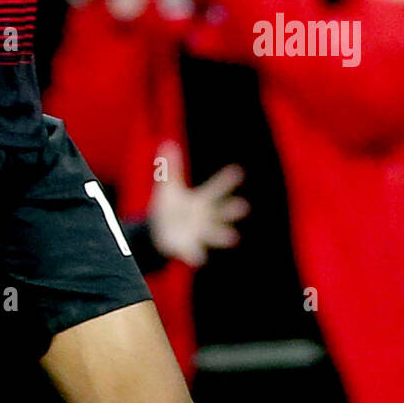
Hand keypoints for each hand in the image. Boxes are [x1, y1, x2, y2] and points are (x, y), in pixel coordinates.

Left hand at [148, 142, 248, 266]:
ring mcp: (197, 234)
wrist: (159, 232)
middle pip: (221, 212)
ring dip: (222, 235)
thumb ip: (171, 168)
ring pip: (213, 235)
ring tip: (233, 237)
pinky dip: (194, 255)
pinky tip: (198, 259)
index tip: (239, 171)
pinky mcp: (186, 247)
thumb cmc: (169, 207)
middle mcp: (204, 218)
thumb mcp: (169, 187)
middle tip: (244, 206)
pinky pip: (191, 252)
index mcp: (201, 201)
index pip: (216, 189)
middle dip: (231, 210)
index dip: (226, 180)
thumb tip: (167, 143)